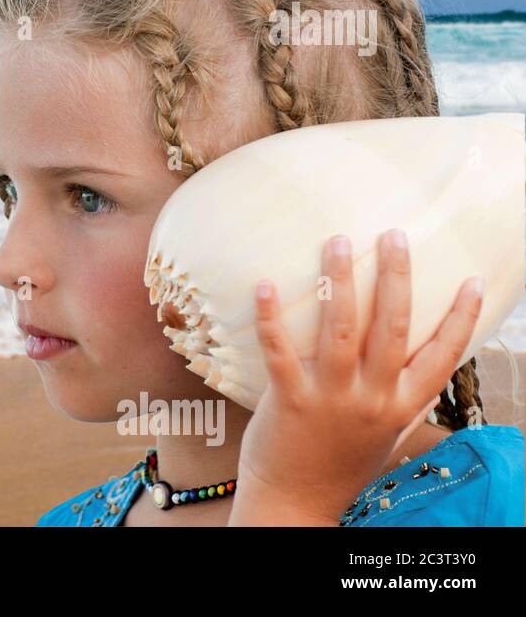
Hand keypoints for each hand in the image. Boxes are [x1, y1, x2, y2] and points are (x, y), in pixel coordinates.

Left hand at [228, 228, 484, 525]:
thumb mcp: (383, 431)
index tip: (472, 279)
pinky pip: (281, 351)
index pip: (442, 355)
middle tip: (395, 235)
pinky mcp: (290, 401)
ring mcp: (332, 398)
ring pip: (342, 330)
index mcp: (401, 405)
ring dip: (341, 281)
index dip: (462, 317)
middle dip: (397, 276)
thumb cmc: (338, 462)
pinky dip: (272, 317)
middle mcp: (373, 399)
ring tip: (338, 241)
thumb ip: (398, 394)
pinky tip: (265, 284)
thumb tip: (412, 356)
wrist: (295, 502)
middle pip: (394, 328)